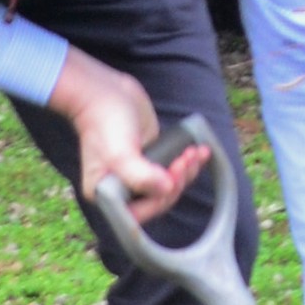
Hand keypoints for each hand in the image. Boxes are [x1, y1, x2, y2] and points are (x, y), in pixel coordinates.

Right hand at [52, 46, 210, 228]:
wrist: (105, 90)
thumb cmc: (105, 122)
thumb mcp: (120, 154)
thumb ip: (140, 177)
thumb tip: (166, 189)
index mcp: (108, 195)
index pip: (140, 214)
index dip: (160, 199)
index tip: (171, 175)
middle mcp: (122, 188)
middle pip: (159, 199)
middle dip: (178, 181)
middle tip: (185, 159)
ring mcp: (137, 173)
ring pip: (170, 184)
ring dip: (187, 172)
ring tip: (195, 153)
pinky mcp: (150, 158)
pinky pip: (173, 168)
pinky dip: (188, 162)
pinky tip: (199, 150)